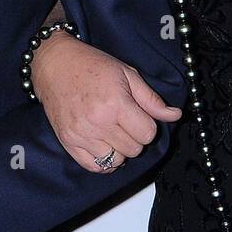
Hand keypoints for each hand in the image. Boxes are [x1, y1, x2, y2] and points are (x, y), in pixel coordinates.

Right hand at [32, 31, 181, 172]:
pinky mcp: (68, 142)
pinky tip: (105, 146)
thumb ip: (152, 99)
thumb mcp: (128, 74)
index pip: (147, 133)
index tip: (140, 116)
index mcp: (116, 104)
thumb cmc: (93, 65)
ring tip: (114, 132)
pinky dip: (104, 161)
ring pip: (116, 160)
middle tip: (127, 122)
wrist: (55, 64)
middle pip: (134, 149)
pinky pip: (94, 167)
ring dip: (121, 150)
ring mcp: (81, 135)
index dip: (148, 125)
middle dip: (136, 137)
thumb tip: (175, 115)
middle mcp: (98, 123)